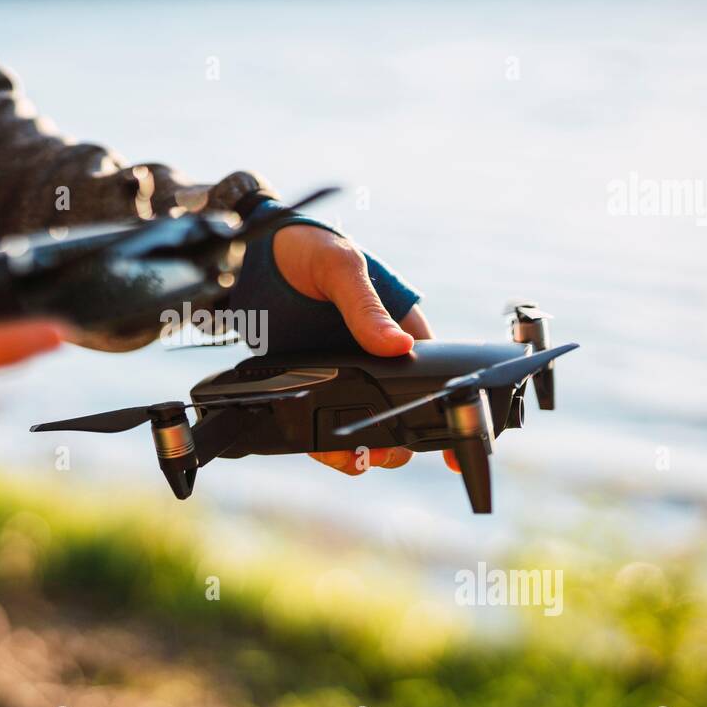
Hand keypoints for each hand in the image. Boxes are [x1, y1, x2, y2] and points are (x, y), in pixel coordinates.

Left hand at [270, 223, 434, 475]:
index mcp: (401, 329)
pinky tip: (318, 449)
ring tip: (349, 458)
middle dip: (398, 443)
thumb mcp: (341, 269)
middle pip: (402, 415)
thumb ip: (366, 307)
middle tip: (382, 453)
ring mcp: (346, 375)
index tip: (451, 451)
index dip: (440, 414)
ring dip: (361, 451)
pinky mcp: (312, 385)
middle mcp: (378, 359)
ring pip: (365, 429)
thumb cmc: (310, 249)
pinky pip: (324, 424)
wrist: (255, 255)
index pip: (432, 378)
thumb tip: (399, 346)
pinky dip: (324, 444)